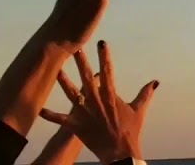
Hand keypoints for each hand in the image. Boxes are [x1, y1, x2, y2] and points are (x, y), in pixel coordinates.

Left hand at [41, 41, 156, 163]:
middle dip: (82, 62)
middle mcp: (97, 101)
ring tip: (57, 69)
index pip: (107, 71)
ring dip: (64, 82)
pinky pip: (60, 119)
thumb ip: (146, 94)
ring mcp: (86, 113)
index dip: (104, 56)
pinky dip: (49, 114)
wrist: (120, 151)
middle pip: (87, 78)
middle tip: (75, 49)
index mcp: (111, 95)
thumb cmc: (130, 130)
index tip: (101, 43)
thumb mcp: (140, 110)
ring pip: (72, 94)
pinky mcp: (77, 125)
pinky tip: (39, 108)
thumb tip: (155, 81)